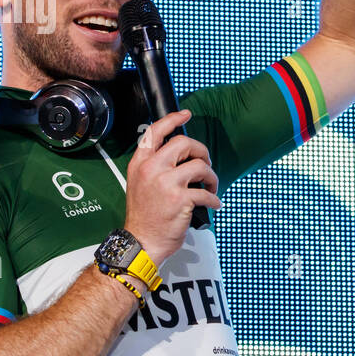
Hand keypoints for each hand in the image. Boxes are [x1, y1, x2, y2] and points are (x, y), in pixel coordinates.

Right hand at [123, 110, 221, 267]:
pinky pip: (206, 193)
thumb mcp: (140, 183)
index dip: (173, 119)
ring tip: (210, 187)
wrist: (142, 241)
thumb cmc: (144, 215)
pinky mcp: (180, 199)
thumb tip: (181, 155)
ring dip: (211, 177)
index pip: (155, 131)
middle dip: (201, 151)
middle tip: (205, 163)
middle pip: (184, 143)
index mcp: (141, 163)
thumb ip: (155, 166)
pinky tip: (213, 204)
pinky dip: (214, 199)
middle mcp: (152, 169)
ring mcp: (166, 183)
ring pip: (200, 166)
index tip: (186, 114)